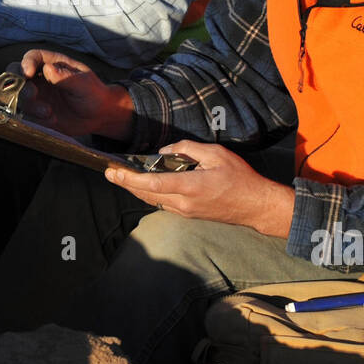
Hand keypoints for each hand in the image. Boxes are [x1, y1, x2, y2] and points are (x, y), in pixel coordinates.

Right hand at [15, 49, 134, 139]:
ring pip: (20, 96)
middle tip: (33, 95)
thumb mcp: (83, 84)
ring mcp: (37, 95)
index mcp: (52, 63)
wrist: (97, 116)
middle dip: (19, 84)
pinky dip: (36, 118)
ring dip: (31, 105)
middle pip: (16, 75)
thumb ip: (65, 77)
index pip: (32, 57)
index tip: (28, 73)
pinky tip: (52, 119)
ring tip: (49, 112)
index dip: (26, 63)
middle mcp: (40, 78)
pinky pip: (27, 114)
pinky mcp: (36, 112)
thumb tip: (48, 69)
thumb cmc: (92, 93)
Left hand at [104, 140, 295, 236]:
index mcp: (191, 187)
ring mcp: (185, 212)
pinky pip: (162, 204)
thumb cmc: (240, 178)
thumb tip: (164, 151)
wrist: (255, 206)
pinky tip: (143, 185)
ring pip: (152, 201)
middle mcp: (184, 203)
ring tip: (120, 177)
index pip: (153, 184)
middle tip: (108, 172)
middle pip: (146, 195)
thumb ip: (188, 149)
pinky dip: (149, 194)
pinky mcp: (188, 214)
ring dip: (135, 190)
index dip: (130, 179)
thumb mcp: (216, 154)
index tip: (114, 171)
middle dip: (125, 184)